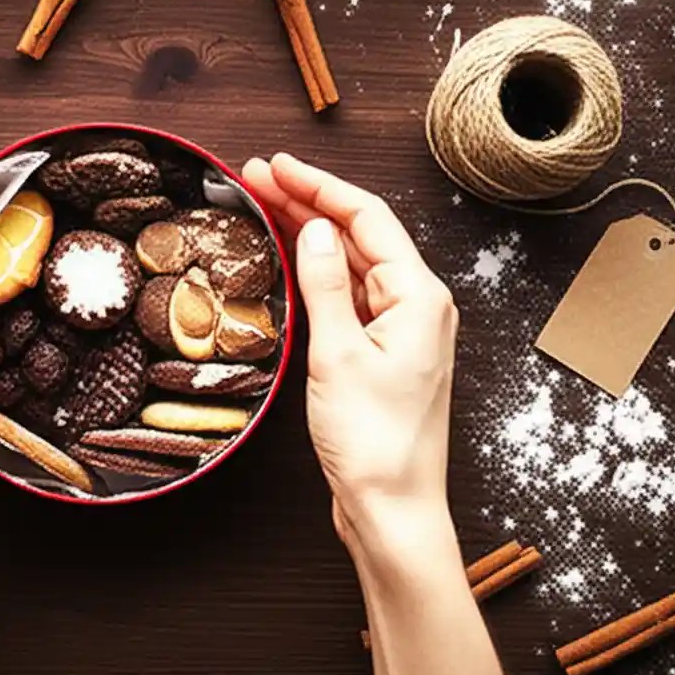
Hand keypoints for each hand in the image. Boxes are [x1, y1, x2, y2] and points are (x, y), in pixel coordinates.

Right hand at [243, 153, 458, 544]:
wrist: (392, 509)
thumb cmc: (374, 442)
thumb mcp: (339, 354)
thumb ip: (325, 285)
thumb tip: (316, 228)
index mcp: (419, 297)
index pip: (366, 218)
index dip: (318, 185)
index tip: (275, 165)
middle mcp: (417, 306)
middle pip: (358, 235)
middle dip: (307, 202)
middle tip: (255, 177)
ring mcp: (400, 330)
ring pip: (351, 264)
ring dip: (310, 233)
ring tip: (264, 203)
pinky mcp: (381, 353)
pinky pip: (348, 297)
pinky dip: (317, 273)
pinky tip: (290, 258)